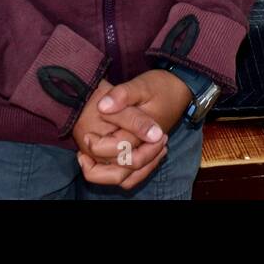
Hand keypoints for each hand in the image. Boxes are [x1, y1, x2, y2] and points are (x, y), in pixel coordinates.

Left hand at [80, 70, 191, 190]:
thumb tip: (102, 107)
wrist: (180, 89)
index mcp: (145, 133)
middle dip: (97, 168)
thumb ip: (122, 95)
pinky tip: (104, 161)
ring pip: (127, 178)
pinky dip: (118, 174)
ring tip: (87, 159)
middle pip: (122, 173)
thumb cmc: (161, 86)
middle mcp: (147, 148)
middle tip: (84, 151)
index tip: (86, 133)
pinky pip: (134, 175)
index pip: (118, 150)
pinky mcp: (147, 153)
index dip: (97, 146)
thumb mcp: (142, 85)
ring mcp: (148, 153)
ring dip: (105, 175)